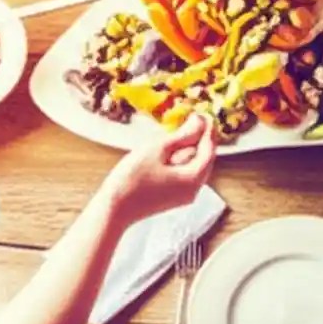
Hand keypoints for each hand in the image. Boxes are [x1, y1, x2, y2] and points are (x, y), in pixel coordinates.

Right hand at [99, 114, 216, 226]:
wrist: (113, 209)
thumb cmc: (132, 178)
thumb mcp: (158, 150)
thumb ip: (182, 135)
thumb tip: (200, 122)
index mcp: (193, 180)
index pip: (209, 150)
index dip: (208, 131)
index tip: (205, 114)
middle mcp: (193, 191)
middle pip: (204, 160)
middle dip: (200, 139)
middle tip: (195, 119)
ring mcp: (183, 196)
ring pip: (194, 167)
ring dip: (189, 149)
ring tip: (181, 131)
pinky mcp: (172, 198)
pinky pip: (184, 175)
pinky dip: (181, 161)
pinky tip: (170, 150)